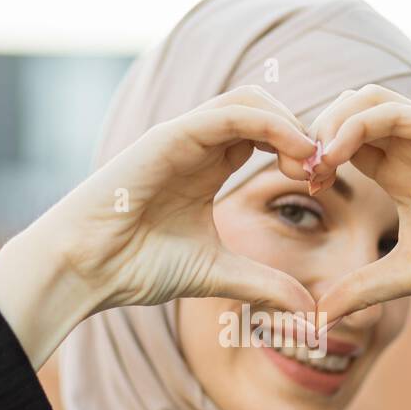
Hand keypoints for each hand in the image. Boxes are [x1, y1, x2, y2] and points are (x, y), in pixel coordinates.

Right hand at [0, 86, 318, 367]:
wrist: (86, 267)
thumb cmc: (136, 266)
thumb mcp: (218, 274)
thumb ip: (264, 285)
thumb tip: (309, 310)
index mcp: (208, 167)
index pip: (268, 137)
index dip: (302, 154)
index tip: (323, 187)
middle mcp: (198, 144)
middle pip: (266, 110)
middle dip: (303, 134)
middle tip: (324, 172)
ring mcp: (184, 135)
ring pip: (251, 100)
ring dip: (291, 125)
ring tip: (312, 162)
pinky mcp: (172, 135)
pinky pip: (231, 113)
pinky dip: (270, 125)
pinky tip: (294, 153)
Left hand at [306, 85, 410, 358]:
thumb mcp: (407, 275)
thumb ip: (362, 290)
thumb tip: (318, 319)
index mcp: (399, 172)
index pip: (342, 144)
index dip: (314, 158)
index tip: (300, 187)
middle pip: (346, 112)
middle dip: (314, 134)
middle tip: (300, 170)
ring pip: (364, 99)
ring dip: (330, 123)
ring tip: (315, 160)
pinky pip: (391, 110)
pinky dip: (356, 125)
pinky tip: (335, 155)